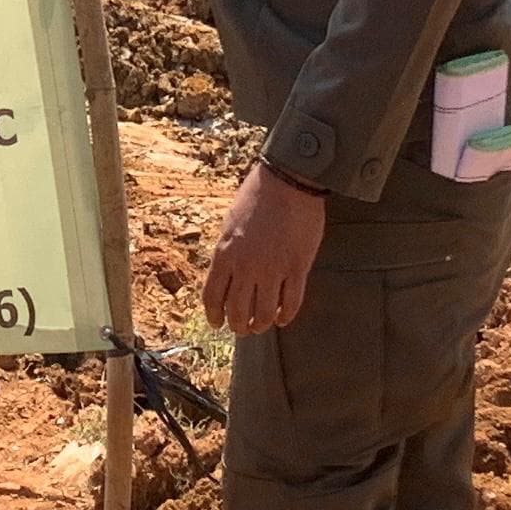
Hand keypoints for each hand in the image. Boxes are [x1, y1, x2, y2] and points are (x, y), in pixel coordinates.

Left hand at [203, 163, 327, 335]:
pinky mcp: (298, 267)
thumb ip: (228, 252)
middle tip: (242, 328)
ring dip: (261, 325)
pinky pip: (291, 303)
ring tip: (262, 325)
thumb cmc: (257, 196)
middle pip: (237, 311)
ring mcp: (273, 269)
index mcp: (225, 254)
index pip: (213, 297)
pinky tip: (283, 317)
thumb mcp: (230, 224)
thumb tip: (228, 275)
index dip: (214, 315)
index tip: (217, 323)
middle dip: (238, 325)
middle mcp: (246, 266)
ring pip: (263, 313)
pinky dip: (286, 316)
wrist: (288, 181)